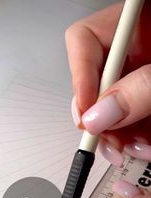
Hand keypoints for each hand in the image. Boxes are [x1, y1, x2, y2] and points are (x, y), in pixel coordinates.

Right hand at [65, 2, 150, 166]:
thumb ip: (140, 88)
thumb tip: (98, 117)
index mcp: (133, 23)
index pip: (82, 41)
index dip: (79, 80)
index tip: (88, 117)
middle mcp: (131, 49)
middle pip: (94, 82)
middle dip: (101, 118)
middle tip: (108, 142)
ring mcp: (138, 72)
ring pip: (111, 107)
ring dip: (119, 134)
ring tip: (133, 148)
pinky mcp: (146, 95)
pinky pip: (130, 117)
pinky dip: (134, 136)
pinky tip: (142, 145)